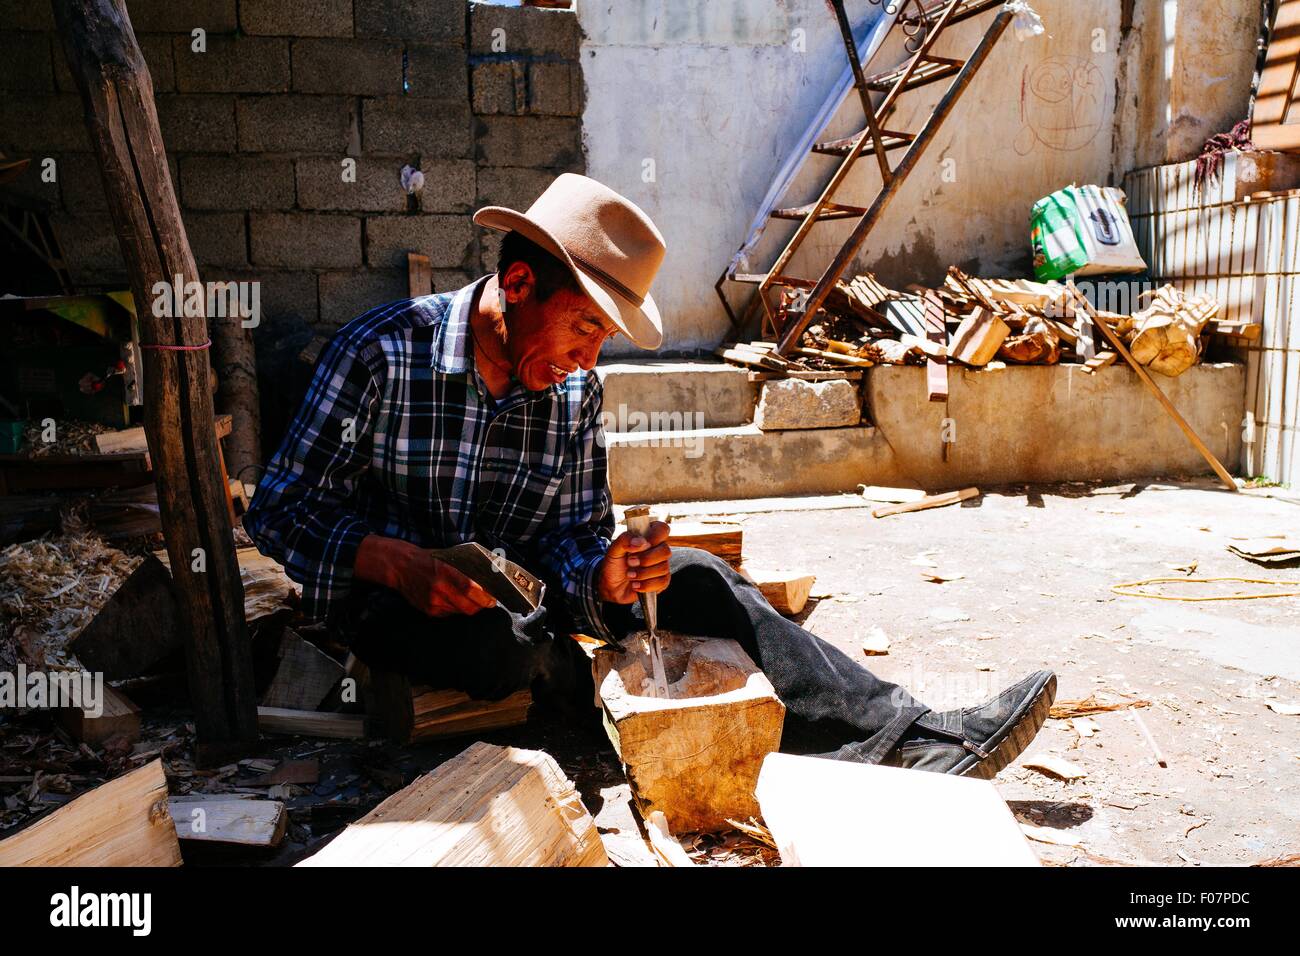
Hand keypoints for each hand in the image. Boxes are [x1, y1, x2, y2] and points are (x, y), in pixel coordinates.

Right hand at [356, 535, 495, 617]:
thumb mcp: (447, 557)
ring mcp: (433, 602)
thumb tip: (487, 578)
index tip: (492, 598)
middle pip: (468, 606)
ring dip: (470, 607)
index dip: (484, 597)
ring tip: (473, 600)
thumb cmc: (427, 559)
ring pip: (460, 612)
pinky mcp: (428, 610)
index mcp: (445, 571)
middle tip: (487, 602)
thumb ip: (464, 569)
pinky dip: (456, 609)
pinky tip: (455, 601)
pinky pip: (450, 614)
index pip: (470, 589)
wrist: (400, 567)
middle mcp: (439, 588)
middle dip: (481, 606)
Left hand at [597, 520, 670, 603]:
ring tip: (629, 575)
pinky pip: (663, 582)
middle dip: (646, 559)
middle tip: (630, 562)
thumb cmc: (614, 566)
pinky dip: (646, 585)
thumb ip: (625, 540)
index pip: (662, 529)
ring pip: (663, 568)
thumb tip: (642, 542)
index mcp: (647, 538)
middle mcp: (657, 550)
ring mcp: (661, 566)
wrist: (611, 587)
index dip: (655, 536)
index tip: (642, 544)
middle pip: (666, 551)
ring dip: (643, 574)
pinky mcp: (662, 581)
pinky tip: (636, 585)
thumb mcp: (613, 550)